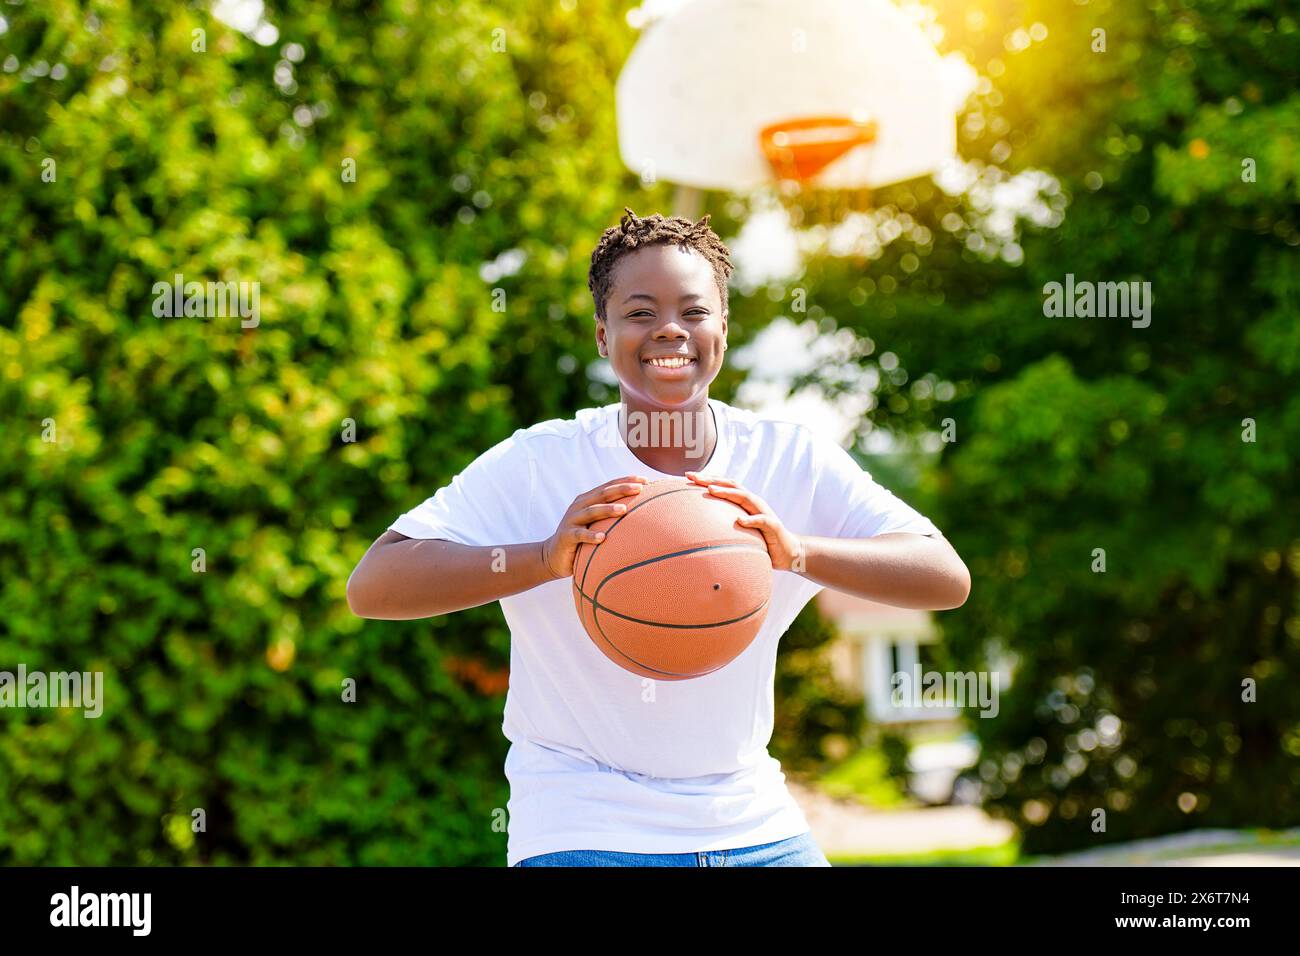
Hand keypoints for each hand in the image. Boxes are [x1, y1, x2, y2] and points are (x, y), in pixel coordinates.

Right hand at [539, 475, 648, 579]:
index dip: (626, 481)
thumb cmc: (583, 539)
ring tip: (623, 509)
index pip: (609, 486)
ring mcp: (572, 520)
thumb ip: (611, 515)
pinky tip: (602, 538)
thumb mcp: (596, 523)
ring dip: (608, 509)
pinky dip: (590, 536)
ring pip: (591, 512)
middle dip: (621, 489)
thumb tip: (642, 511)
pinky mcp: (566, 536)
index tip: (645, 479)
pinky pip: (579, 535)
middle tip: (639, 488)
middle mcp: (580, 506)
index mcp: (588, 499)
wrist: (553, 555)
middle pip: (602, 494)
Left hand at [685, 472, 804, 571]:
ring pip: (745, 497)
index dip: (707, 478)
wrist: (788, 551)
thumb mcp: (741, 530)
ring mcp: (763, 512)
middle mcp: (753, 502)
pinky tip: (739, 521)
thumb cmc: (761, 540)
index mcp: (745, 502)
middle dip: (711, 479)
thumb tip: (701, 525)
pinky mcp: (772, 526)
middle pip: (731, 485)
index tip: (687, 476)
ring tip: (711, 490)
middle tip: (692, 477)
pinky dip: (750, 520)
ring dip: (727, 493)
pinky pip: (761, 521)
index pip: (724, 485)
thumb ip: (726, 523)